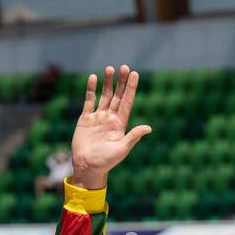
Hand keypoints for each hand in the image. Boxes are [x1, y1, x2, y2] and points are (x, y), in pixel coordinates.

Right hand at [70, 65, 150, 189]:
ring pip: (104, 96)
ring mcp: (98, 118)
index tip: (135, 74)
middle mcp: (110, 119)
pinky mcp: (85, 119)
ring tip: (110, 69)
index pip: (127, 102)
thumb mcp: (122, 149)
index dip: (131, 88)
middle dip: (121, 82)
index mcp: (120, 125)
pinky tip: (94, 78)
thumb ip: (133, 137)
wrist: (87, 167)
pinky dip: (91, 89)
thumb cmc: (106, 161)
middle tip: (125, 67)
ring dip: (107, 83)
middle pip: (117, 96)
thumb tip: (149, 128)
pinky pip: (89, 101)